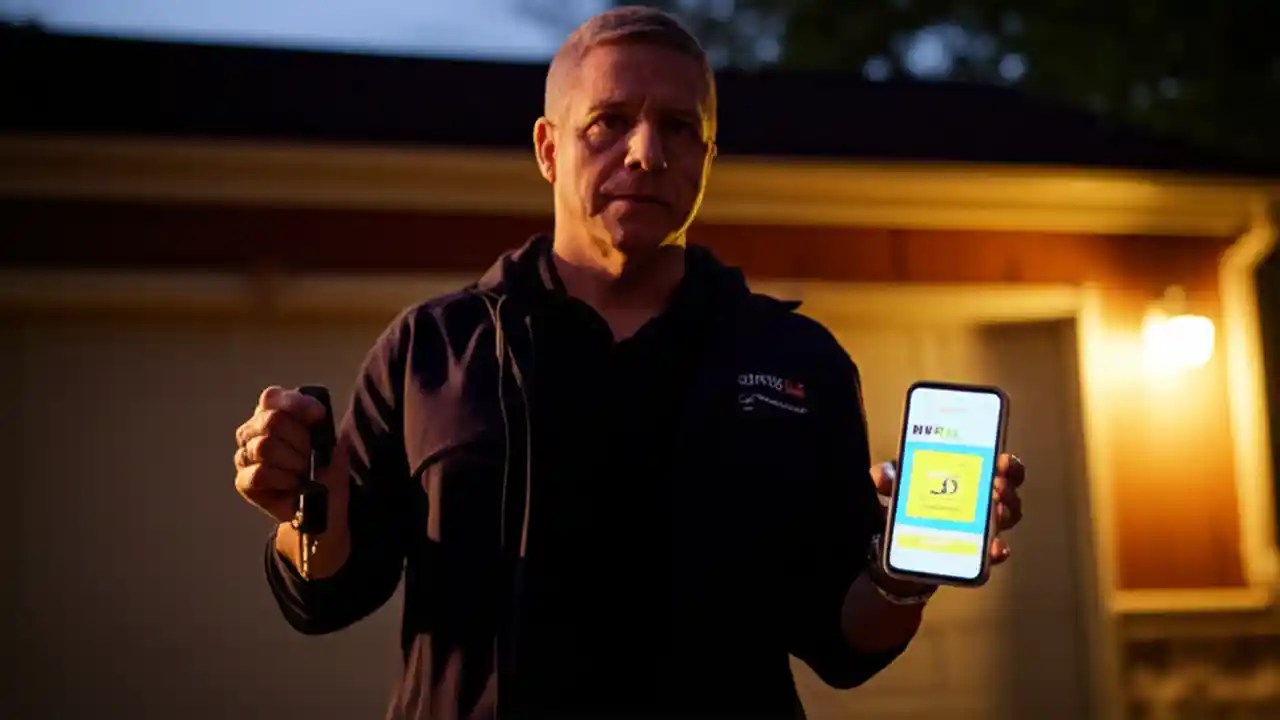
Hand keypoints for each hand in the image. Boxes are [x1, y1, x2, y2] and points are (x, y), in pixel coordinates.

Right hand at [233, 385, 349, 523]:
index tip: (319, 416)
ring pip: (265, 446)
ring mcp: (245, 456)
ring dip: (294, 461)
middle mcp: (253, 431)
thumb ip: (322, 428)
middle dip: (300, 439)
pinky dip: (284, 479)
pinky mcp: (244, 481)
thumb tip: (317, 420)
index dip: (296, 404)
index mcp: (273, 413)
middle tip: (312, 455)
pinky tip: (294, 484)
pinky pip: (261, 473)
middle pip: (272, 421)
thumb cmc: (325, 466)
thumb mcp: (331, 443)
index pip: (272, 398)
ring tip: (304, 471)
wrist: (325, 503)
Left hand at [871, 452, 1025, 566]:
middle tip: (995, 487)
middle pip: (1008, 492)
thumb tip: (880, 476)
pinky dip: (996, 550)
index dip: (1007, 463)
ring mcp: (979, 530)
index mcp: (966, 478)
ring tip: (995, 512)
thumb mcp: (894, 486)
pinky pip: (992, 554)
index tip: (1000, 460)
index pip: (998, 466)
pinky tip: (994, 547)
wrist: (893, 551)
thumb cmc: (903, 509)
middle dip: (1008, 488)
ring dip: (1005, 514)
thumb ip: (887, 477)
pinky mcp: (973, 556)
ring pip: (1007, 519)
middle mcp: (980, 502)